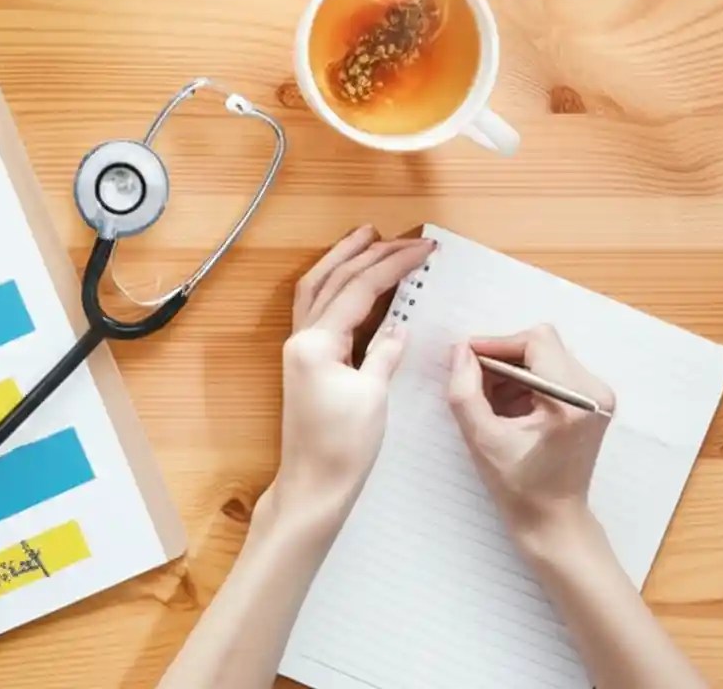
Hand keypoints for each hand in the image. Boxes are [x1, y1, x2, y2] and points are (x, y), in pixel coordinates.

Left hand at [268, 226, 434, 520]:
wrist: (314, 486)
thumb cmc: (341, 449)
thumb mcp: (372, 397)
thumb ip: (384, 354)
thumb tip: (397, 328)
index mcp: (315, 343)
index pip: (358, 289)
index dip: (392, 265)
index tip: (423, 248)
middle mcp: (301, 340)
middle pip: (332, 279)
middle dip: (367, 253)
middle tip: (400, 236)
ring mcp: (300, 351)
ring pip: (319, 290)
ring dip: (344, 262)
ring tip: (368, 239)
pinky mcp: (306, 364)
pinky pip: (320, 312)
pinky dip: (338, 290)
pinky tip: (355, 284)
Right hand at [446, 324, 616, 551]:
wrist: (553, 519)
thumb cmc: (517, 486)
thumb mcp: (481, 438)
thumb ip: (465, 390)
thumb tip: (459, 350)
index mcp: (573, 399)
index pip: (535, 341)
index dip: (495, 344)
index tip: (465, 359)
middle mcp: (594, 391)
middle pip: (541, 346)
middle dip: (502, 359)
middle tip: (473, 383)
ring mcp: (597, 396)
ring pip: (545, 357)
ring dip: (511, 372)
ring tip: (489, 402)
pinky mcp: (592, 403)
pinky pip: (552, 373)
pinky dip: (524, 383)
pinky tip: (507, 409)